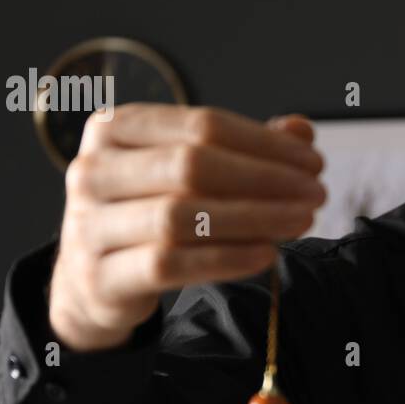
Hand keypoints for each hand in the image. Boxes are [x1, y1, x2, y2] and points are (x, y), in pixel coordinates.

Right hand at [47, 104, 325, 350]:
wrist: (95, 278)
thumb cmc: (151, 209)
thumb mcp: (189, 169)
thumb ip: (244, 147)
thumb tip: (301, 129)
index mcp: (115, 127)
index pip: (202, 124)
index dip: (266, 143)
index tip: (314, 162)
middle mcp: (93, 170)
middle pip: (191, 166)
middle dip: (265, 179)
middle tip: (316, 194)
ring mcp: (89, 225)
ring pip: (180, 217)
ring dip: (253, 218)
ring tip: (301, 221)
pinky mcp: (100, 276)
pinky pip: (170, 265)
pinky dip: (225, 258)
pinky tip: (266, 254)